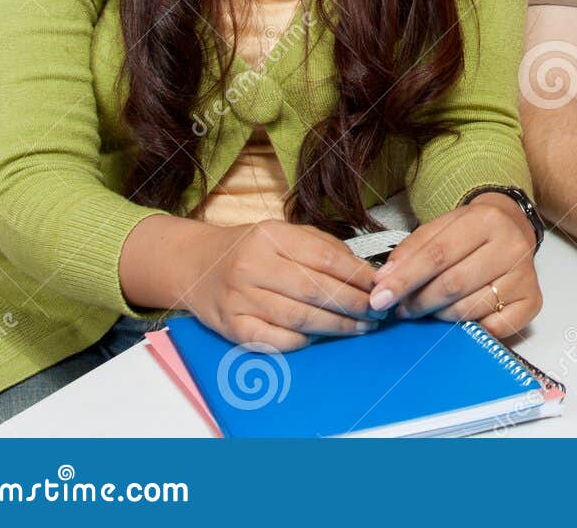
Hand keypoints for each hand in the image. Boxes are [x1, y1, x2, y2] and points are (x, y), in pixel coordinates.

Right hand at [184, 219, 380, 351]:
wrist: (197, 265)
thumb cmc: (252, 249)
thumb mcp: (285, 233)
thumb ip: (324, 248)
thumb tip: (365, 274)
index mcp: (271, 236)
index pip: (325, 258)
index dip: (357, 275)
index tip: (379, 285)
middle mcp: (252, 267)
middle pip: (315, 291)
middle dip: (353, 304)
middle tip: (377, 311)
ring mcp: (240, 299)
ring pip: (298, 318)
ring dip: (336, 326)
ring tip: (360, 327)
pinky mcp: (231, 327)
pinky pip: (275, 341)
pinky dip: (303, 342)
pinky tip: (321, 337)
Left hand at [367, 192, 542, 336]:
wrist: (512, 227)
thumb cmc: (470, 232)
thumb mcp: (439, 228)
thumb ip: (411, 251)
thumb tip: (385, 281)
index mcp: (486, 220)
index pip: (437, 255)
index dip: (405, 279)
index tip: (380, 297)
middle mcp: (512, 246)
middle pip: (453, 285)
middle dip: (419, 301)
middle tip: (402, 308)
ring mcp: (526, 275)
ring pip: (471, 309)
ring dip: (440, 316)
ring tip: (428, 310)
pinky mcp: (533, 301)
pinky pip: (495, 328)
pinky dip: (471, 329)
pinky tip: (460, 319)